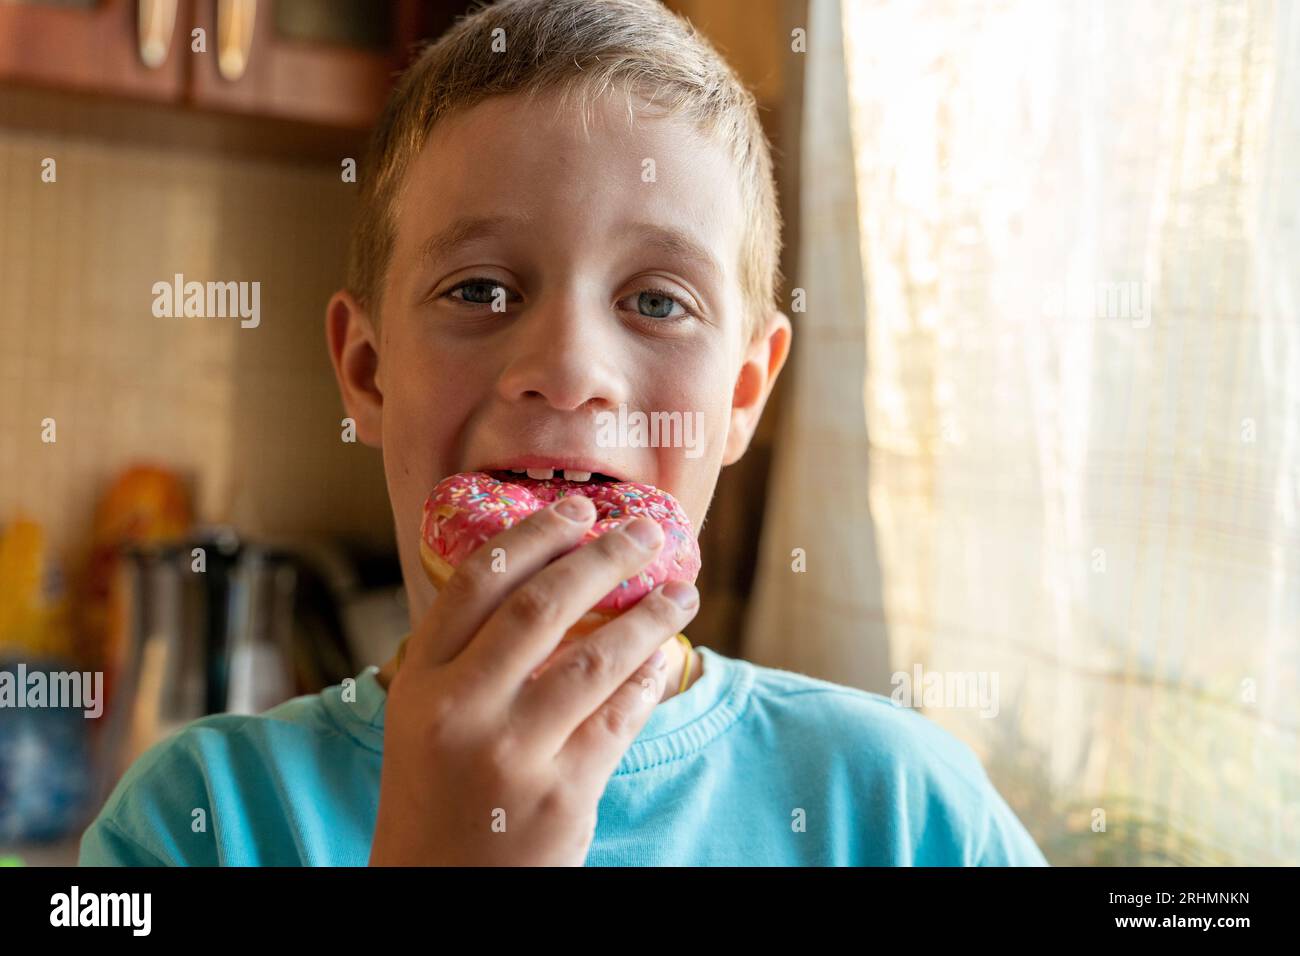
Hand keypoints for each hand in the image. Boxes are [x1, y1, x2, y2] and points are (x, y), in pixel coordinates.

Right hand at [369, 495, 699, 865]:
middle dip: (604, 555)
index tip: (576, 509)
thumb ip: (466, 656)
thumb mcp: (424, 717)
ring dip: (649, 614)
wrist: (435, 891)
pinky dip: (649, 678)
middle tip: (644, 532)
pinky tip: (664, 656)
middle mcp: (460, 709)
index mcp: (420, 680)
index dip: (534, 534)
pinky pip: (621, 717)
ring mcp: (513, 752)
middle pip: (542, 604)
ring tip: (680, 591)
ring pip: (597, 656)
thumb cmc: (436, 793)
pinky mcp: (563, 793)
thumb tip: (546, 578)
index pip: (478, 582)